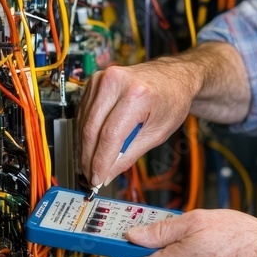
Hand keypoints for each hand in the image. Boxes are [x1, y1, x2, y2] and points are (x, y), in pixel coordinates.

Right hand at [77, 57, 200, 188]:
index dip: (100, 162)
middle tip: (90, 176)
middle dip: (88, 158)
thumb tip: (107, 174)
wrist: (173, 76)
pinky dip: (86, 132)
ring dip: (85, 147)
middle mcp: (116, 82)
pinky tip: (92, 145)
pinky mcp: (95, 81)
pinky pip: (83, 113)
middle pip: (91, 129)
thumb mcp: (158, 133)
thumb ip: (130, 155)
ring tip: (91, 164)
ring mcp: (103, 79)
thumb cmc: (171, 100)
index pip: (110, 135)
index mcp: (137, 94)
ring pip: (83, 123)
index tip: (97, 179)